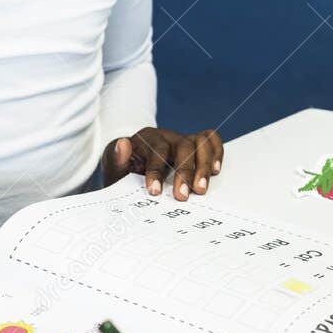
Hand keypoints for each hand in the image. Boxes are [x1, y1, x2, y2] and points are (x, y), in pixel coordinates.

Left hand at [103, 128, 223, 199]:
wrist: (131, 167)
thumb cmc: (125, 170)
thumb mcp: (115, 168)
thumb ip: (117, 159)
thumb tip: (122, 144)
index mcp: (146, 139)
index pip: (156, 151)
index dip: (156, 171)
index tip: (154, 192)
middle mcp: (167, 136)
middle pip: (182, 146)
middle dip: (184, 172)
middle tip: (181, 196)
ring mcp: (182, 139)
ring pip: (200, 143)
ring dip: (203, 166)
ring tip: (200, 190)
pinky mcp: (195, 144)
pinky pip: (210, 139)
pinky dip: (216, 152)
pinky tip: (215, 171)